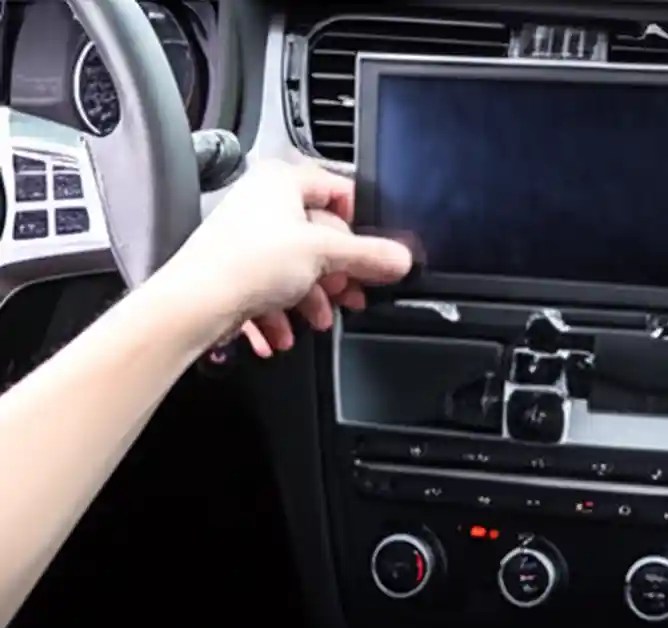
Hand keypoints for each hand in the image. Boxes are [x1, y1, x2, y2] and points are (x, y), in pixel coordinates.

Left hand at [156, 160, 411, 357]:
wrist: (194, 305)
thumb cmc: (245, 264)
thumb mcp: (325, 255)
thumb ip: (369, 256)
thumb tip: (400, 258)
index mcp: (282, 181)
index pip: (339, 191)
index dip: (359, 226)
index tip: (370, 255)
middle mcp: (261, 202)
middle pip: (320, 236)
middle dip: (336, 274)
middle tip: (349, 294)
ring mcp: (245, 237)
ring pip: (296, 267)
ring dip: (311, 300)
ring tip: (317, 320)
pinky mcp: (232, 270)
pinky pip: (268, 290)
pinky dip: (279, 314)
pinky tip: (282, 334)